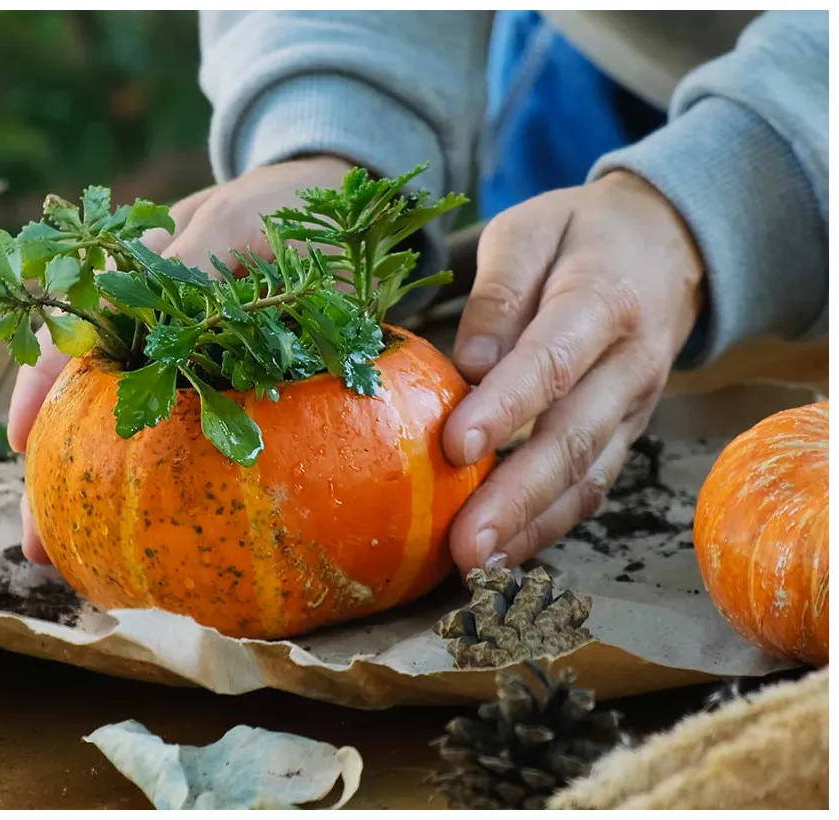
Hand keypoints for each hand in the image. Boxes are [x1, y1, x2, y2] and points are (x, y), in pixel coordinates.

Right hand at [11, 154, 353, 563]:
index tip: (22, 443)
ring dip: (105, 491)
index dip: (40, 389)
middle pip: (87, 404)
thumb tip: (143, 331)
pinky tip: (165, 530)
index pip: (69, 335)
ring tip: (80, 560)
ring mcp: (189, 364)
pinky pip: (198, 442)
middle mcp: (149, 327)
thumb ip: (187, 265)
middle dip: (57, 469)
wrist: (347, 208)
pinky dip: (174, 485)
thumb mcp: (234, 221)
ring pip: (133, 434)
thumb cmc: (284, 206)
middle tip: (37, 541)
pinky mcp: (232, 390)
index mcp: (134, 278)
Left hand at [443, 171, 704, 572]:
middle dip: (516, 498)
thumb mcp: (529, 232)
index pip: (552, 361)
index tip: (455, 447)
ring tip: (476, 566)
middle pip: (573, 437)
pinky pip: (593, 487)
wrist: (668, 244)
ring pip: (587, 477)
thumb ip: (498, 294)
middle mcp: (629, 364)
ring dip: (532, 527)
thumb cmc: (580, 236)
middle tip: (464, 543)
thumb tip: (469, 367)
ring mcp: (634, 407)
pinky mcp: (627, 433)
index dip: (505, 408)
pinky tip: (507, 554)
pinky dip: (552, 526)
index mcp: (602, 300)